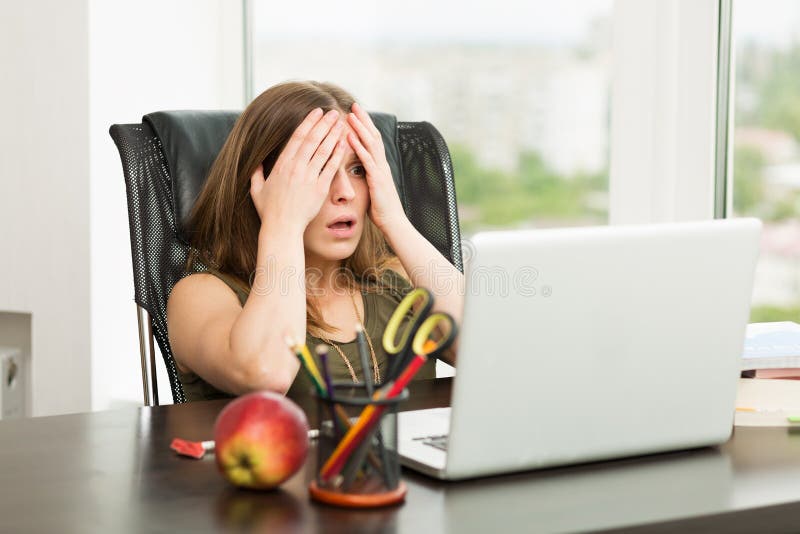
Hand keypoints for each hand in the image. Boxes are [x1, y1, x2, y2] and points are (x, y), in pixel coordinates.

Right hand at [250, 108, 346, 234]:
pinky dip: (337, 154)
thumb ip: (256, 174)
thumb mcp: (257, 190)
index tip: (316, 112)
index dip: (308, 123)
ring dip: (333, 134)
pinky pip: (331, 168)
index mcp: (282, 165)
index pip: (297, 138)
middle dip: (323, 123)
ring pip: (323, 150)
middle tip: (332, 112)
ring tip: (341, 123)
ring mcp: (308, 178)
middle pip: (312, 139)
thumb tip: (255, 164)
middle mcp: (295, 168)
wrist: (282, 228)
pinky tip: (344, 144)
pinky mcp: (320, 189)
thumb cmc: (269, 212)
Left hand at [346, 103, 407, 232]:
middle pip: (374, 136)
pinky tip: (349, 137)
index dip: (365, 126)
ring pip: (371, 144)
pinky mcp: (377, 179)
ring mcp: (381, 171)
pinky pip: (367, 160)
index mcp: (380, 166)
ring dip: (360, 128)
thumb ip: (368, 177)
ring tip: (350, 115)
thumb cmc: (381, 209)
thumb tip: (359, 172)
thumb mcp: (372, 189)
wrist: (393, 223)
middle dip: (364, 120)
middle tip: (354, 105)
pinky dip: (358, 147)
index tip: (356, 113)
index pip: (373, 140)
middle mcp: (382, 164)